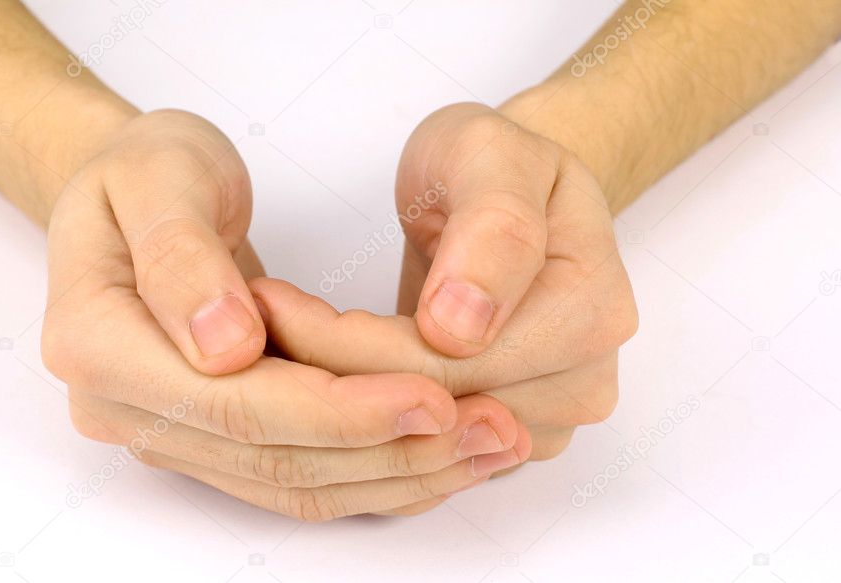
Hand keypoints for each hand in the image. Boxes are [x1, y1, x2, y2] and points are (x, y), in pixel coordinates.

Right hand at [41, 109, 525, 519]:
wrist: (136, 194)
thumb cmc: (146, 169)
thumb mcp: (156, 175)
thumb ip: (181, 257)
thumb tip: (224, 346)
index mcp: (98, 345)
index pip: (235, 403)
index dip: (339, 410)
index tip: (433, 394)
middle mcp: (123, 409)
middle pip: (272, 458)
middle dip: (389, 451)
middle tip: (492, 429)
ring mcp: (166, 431)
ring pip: (293, 481)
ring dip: (396, 472)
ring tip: (488, 444)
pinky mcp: (208, 438)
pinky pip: (297, 474)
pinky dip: (372, 469)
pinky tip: (440, 450)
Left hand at [251, 102, 637, 459]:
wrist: (509, 197)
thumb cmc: (494, 165)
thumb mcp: (492, 156)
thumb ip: (493, 228)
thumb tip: (462, 329)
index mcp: (590, 312)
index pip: (448, 360)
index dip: (346, 340)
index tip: (268, 300)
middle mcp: (582, 385)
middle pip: (431, 409)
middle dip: (327, 372)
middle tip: (250, 326)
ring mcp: (548, 422)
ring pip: (418, 440)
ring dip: (334, 401)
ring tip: (269, 346)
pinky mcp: (507, 442)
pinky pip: (422, 451)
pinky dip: (360, 421)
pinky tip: (308, 378)